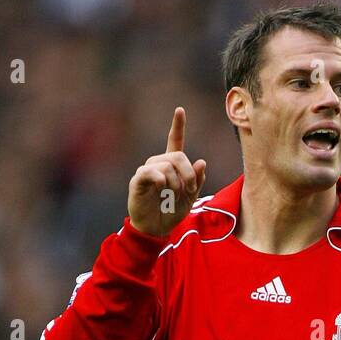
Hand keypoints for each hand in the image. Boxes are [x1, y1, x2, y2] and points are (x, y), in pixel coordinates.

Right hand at [127, 107, 206, 237]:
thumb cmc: (171, 212)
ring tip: (173, 196)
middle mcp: (159, 164)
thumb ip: (197, 180)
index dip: (177, 126)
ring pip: (167, 165)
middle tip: (191, 189)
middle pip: (178, 156)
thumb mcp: (190, 197)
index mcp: (172, 166)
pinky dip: (159, 179)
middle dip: (188, 173)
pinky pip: (150, 172)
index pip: (174, 141)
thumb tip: (202, 162)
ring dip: (175, 183)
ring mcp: (148, 171)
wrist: (156, 229)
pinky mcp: (138, 180)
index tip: (180, 110)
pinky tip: (161, 187)